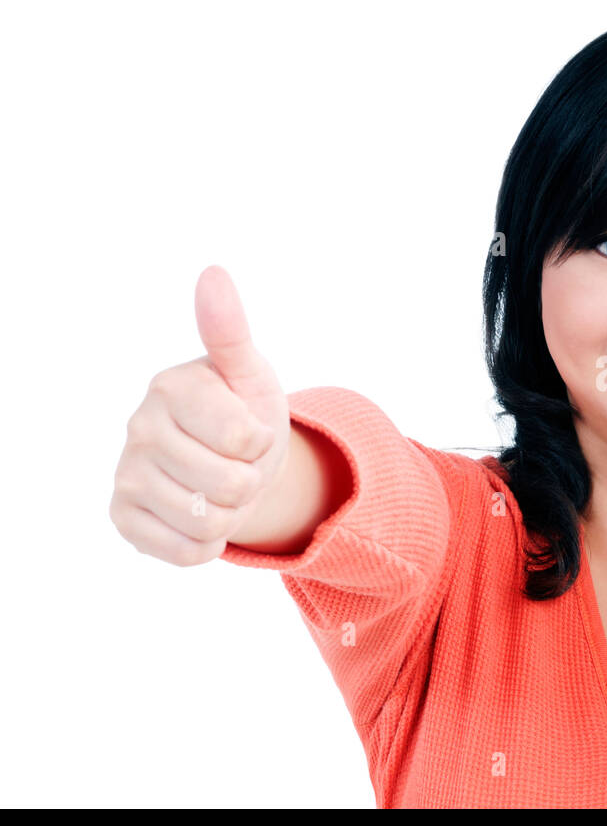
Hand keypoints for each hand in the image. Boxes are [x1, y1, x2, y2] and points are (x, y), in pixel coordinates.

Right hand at [109, 266, 290, 565]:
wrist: (232, 463)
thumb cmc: (245, 411)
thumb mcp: (251, 373)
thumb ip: (231, 330)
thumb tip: (213, 272)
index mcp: (171, 386)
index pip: (244, 437)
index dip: (262, 441)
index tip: (249, 428)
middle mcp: (138, 428)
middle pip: (232, 485)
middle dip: (251, 480)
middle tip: (237, 462)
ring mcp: (126, 475)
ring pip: (210, 522)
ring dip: (233, 513)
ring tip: (220, 488)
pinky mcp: (125, 519)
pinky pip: (186, 552)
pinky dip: (207, 544)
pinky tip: (200, 514)